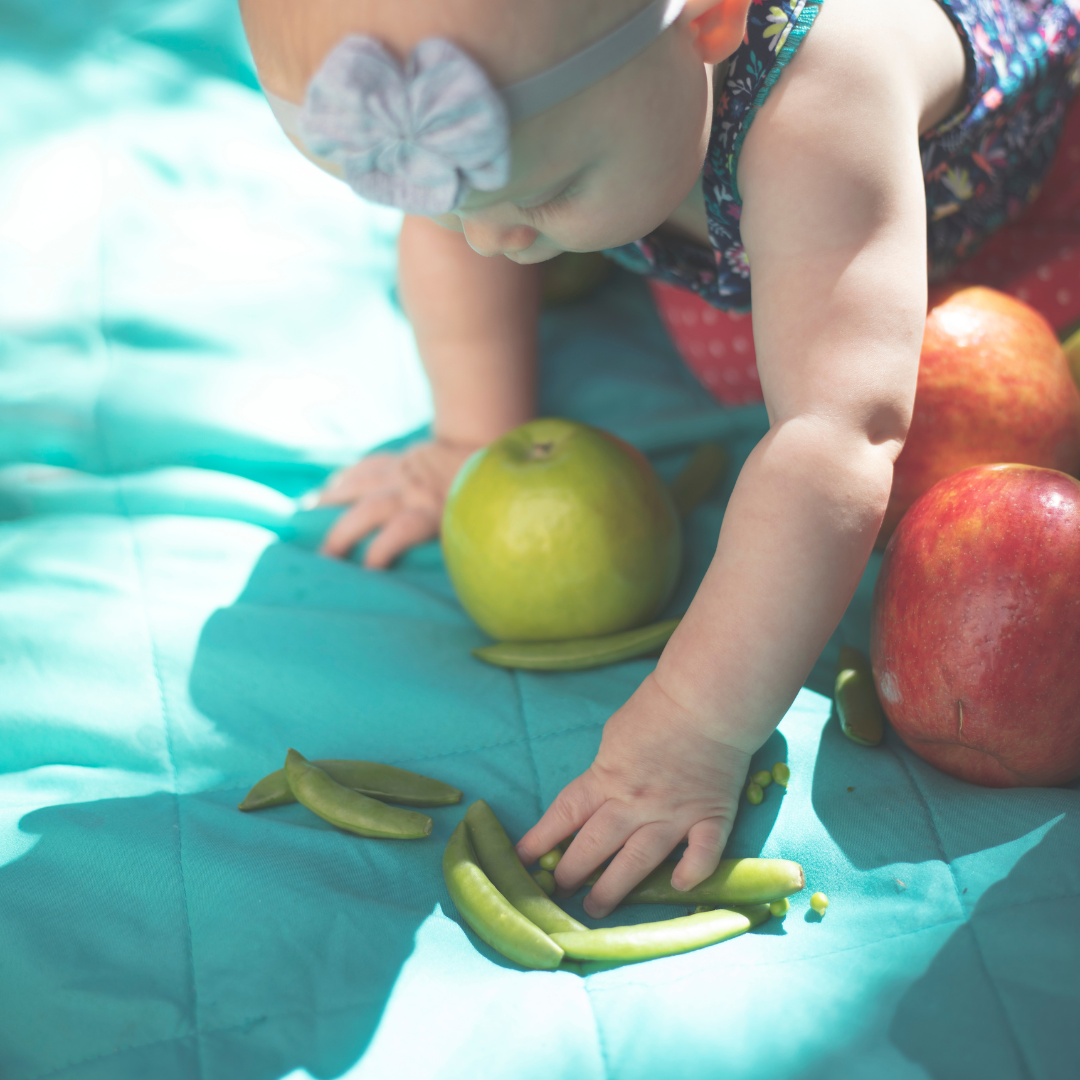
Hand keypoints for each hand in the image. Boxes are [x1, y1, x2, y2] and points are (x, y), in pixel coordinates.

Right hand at [314, 439, 481, 567]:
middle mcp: (410, 490)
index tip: (365, 572)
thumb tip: (446, 586)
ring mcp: (398, 472)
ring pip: (357, 486)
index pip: (401, 531)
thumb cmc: (472, 500)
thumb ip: (452, 549)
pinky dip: (341, 481)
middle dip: (342, 534)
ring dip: (329, 503)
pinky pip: (361, 468)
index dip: (380, 552)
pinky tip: (324, 494)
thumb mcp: (467, 526)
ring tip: (305, 519)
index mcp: (432, 511)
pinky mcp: (393, 459)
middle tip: (323, 557)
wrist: (476, 448)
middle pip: (368, 511)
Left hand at [515, 671, 752, 917]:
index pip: (564, 816)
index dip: (540, 840)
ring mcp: (673, 814)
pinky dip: (691, 873)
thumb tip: (597, 794)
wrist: (705, 698)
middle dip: (571, 873)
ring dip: (613, 889)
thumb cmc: (656, 708)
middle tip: (558, 892)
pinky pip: (701, 854)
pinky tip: (678, 887)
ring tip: (595, 909)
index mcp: (606, 778)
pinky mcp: (710, 816)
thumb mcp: (614, 735)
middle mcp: (635, 802)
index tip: (521, 860)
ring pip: (637, 862)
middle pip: (594, 846)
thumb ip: (605, 771)